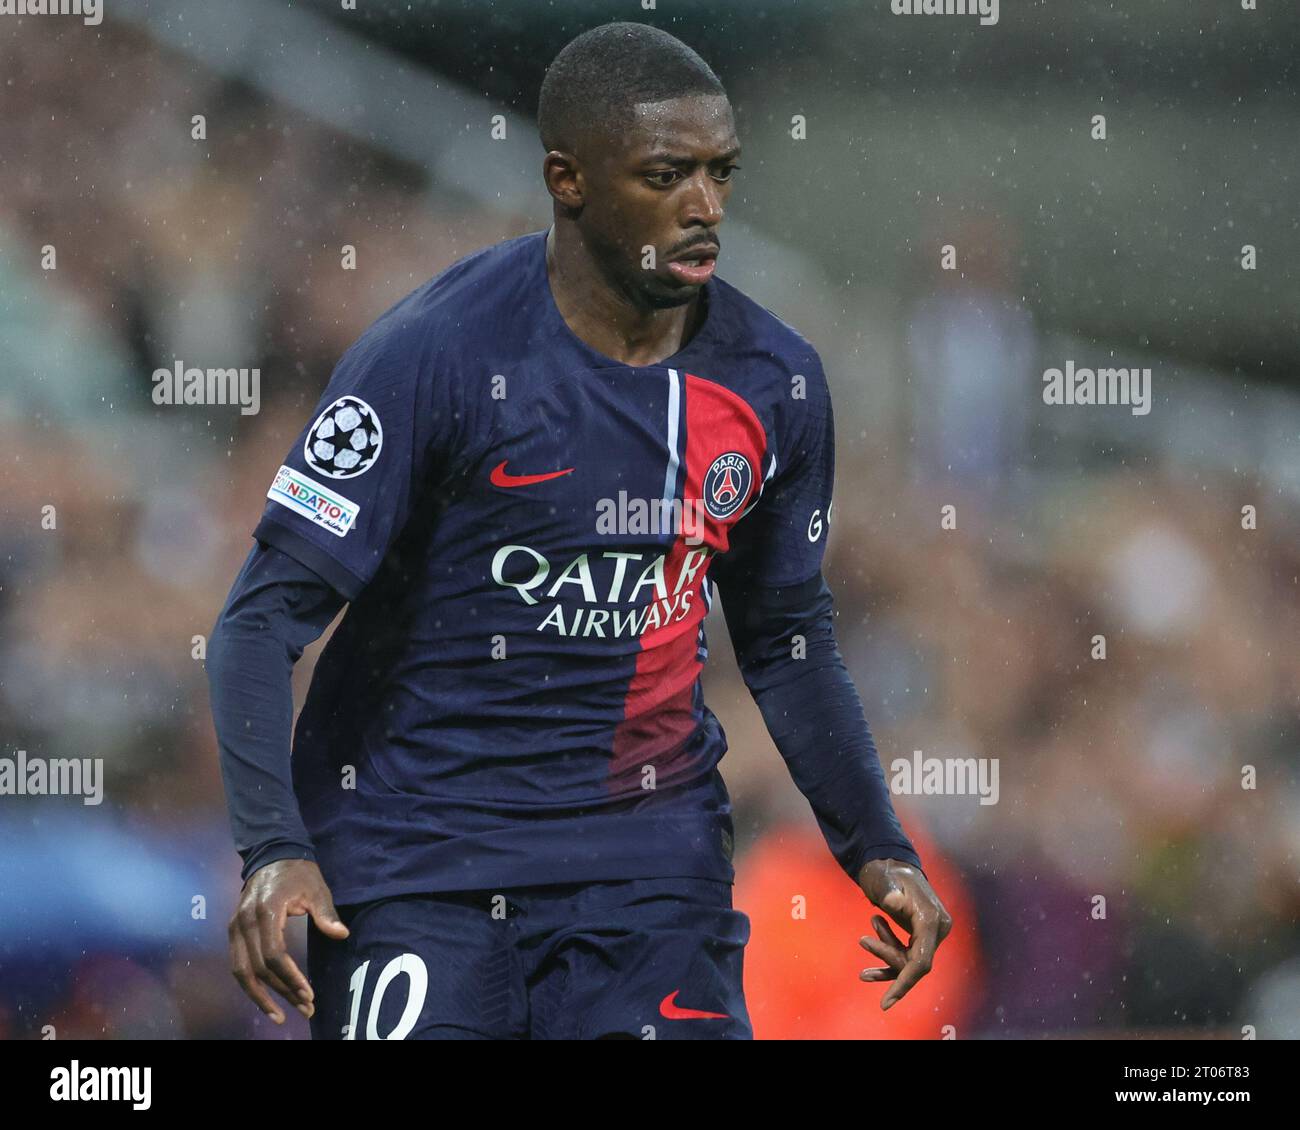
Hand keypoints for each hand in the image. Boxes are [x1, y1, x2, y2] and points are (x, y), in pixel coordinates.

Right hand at [228, 858, 348, 1024]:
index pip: (273, 954)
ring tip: (281, 1015)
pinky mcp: (233, 932)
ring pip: (241, 972)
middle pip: (258, 968)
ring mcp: (235, 928)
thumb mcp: (317, 888)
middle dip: (281, 992)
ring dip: (261, 997)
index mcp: (266, 911)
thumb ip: (326, 913)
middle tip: (304, 1008)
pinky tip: (266, 1000)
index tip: (308, 993)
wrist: (272, 855)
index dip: (289, 977)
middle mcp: (244, 922)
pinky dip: (251, 985)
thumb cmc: (297, 873)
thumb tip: (341, 934)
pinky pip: (238, 965)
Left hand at [855, 857, 951, 1010]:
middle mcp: (938, 929)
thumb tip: (893, 903)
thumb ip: (889, 890)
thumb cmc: (886, 871)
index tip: (885, 1002)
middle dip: (886, 956)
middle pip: (913, 962)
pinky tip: (870, 955)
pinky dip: (888, 955)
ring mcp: (932, 933)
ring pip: (909, 961)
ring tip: (863, 939)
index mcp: (931, 920)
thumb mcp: (884, 879)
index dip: (904, 983)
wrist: (891, 863)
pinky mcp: (923, 935)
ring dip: (885, 955)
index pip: (921, 962)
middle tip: (863, 939)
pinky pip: (908, 955)